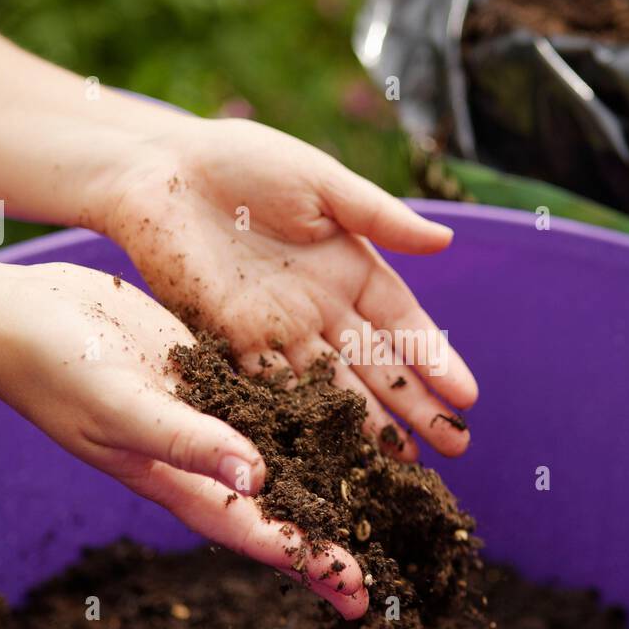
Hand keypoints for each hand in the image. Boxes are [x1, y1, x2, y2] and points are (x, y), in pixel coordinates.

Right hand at [0, 258, 368, 617]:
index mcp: (177, 477)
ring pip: (277, 460)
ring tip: (375, 509)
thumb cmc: (56, 365)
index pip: (257, 531)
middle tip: (375, 581)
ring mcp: (206, 413)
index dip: (308, 561)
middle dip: (323, 543)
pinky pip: (266, 406)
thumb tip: (258, 479)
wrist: (22, 316)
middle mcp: (199, 455)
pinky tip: (341, 426)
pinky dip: (303, 422)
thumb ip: (187, 442)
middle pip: (276, 508)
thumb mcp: (122, 406)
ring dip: (321, 486)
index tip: (357, 592)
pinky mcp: (207, 373)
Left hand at [101, 117, 478, 460]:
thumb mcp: (321, 183)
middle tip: (454, 446)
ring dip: (366, 428)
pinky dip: (299, 421)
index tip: (466, 396)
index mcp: (350, 268)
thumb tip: (445, 243)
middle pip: (376, 367)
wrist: (162, 170)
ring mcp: (277, 330)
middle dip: (415, 406)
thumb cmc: (245, 162)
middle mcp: (321, 308)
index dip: (434, 360)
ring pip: (331, 388)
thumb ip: (378, 217)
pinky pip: (271, 389)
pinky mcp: (230, 342)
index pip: (402, 325)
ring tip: (402, 466)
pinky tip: (326, 453)